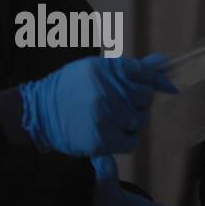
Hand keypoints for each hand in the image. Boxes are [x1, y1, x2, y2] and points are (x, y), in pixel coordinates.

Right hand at [19, 53, 177, 155]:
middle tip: (119, 103)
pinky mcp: (101, 139)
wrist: (39, 114)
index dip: (155, 81)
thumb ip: (132, 68)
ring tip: (110, 117)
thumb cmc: (71, 88)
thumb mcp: (96, 69)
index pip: (144, 73)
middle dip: (137, 101)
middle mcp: (105, 91)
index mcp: (104, 68)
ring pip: (139, 120)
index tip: (163, 86)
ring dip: (130, 121)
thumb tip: (165, 63)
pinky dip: (126, 139)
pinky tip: (112, 132)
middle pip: (144, 98)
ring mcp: (103, 116)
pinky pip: (131, 141)